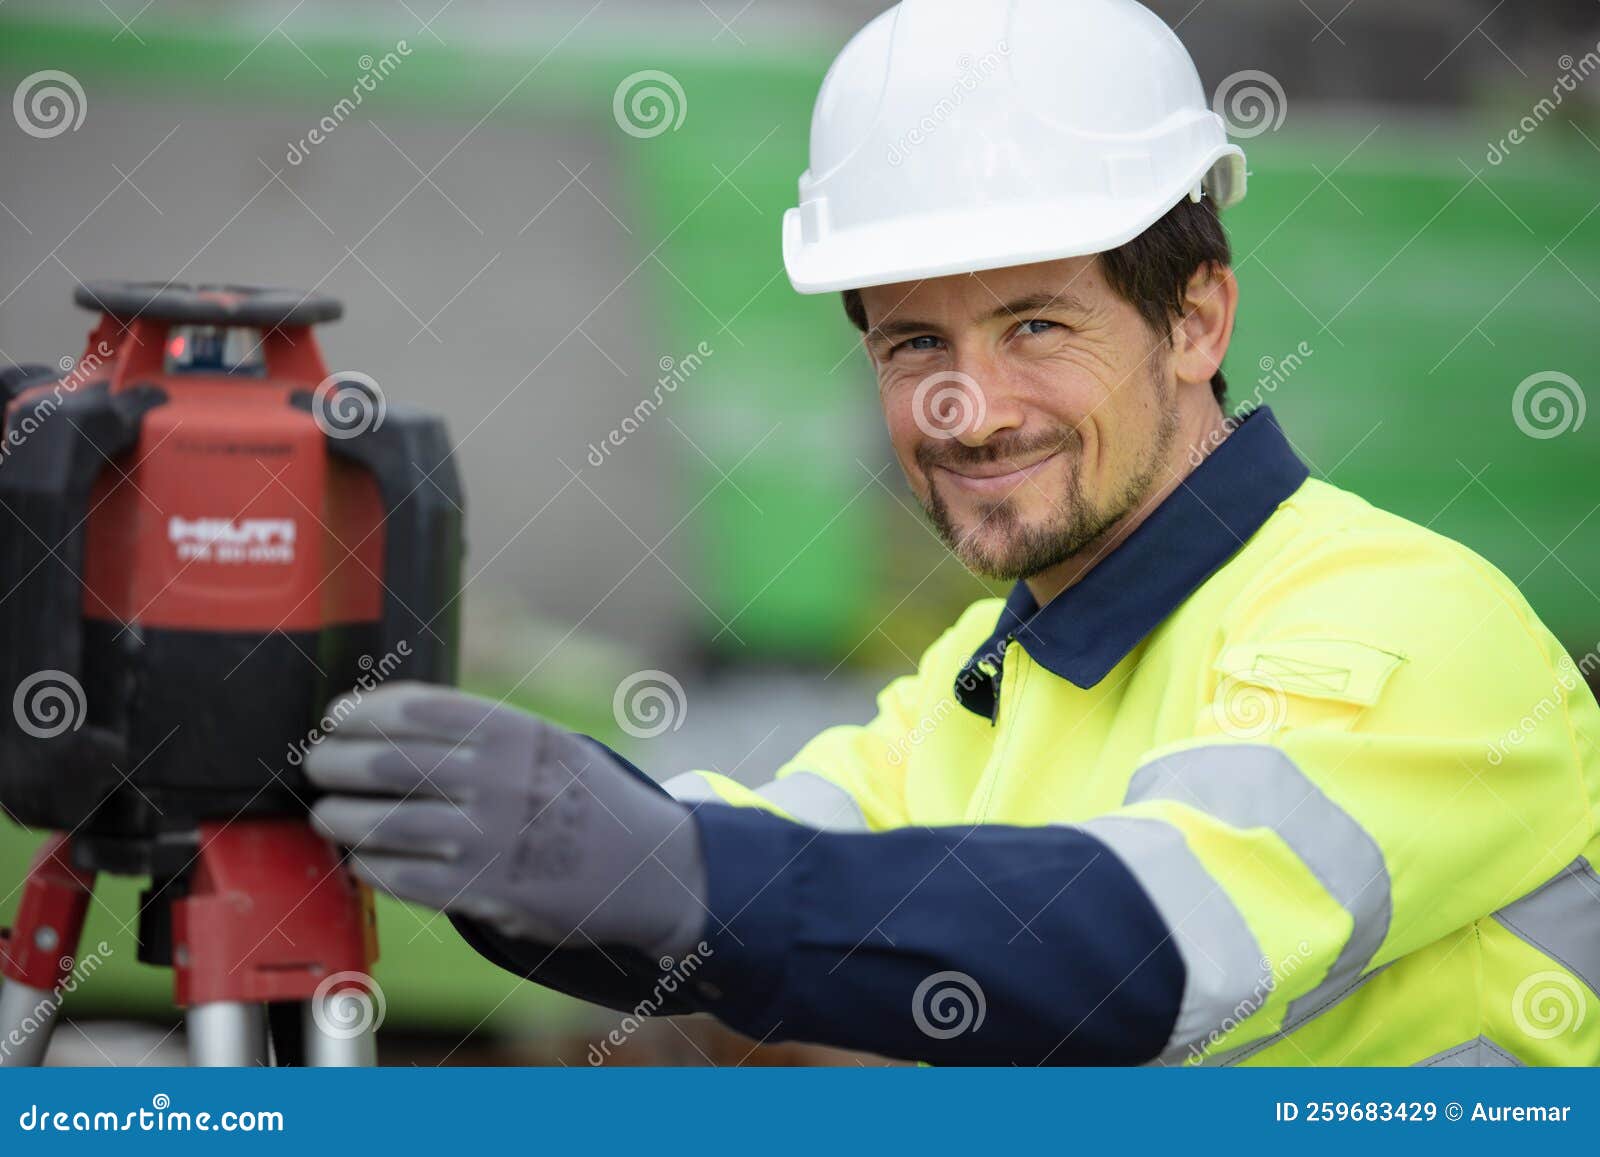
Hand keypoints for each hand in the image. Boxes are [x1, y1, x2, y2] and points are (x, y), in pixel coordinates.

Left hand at [302, 682, 706, 957]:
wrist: (646, 867)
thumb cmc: (582, 799)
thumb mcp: (547, 742)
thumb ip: (479, 730)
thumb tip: (385, 717)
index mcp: (515, 733)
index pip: (414, 709)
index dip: (361, 710)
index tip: (337, 716)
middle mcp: (500, 780)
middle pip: (384, 761)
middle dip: (333, 761)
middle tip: (318, 764)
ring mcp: (489, 839)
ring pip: (380, 822)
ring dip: (338, 817)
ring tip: (328, 815)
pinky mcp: (483, 893)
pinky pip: (398, 877)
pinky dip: (367, 866)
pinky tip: (360, 859)